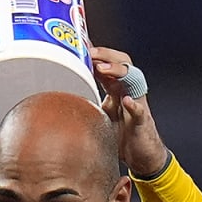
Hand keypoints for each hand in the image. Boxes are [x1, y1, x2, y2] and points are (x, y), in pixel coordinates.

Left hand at [89, 46, 167, 177]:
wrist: (141, 155)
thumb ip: (86, 104)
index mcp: (116, 89)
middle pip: (123, 63)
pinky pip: (140, 110)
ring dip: (118, 71)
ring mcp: (137, 104)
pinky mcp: (142, 121)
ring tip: (104, 68)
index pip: (107, 64)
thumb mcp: (98, 115)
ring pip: (134, 78)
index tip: (80, 46)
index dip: (95, 54)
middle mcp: (128, 91)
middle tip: (90, 52)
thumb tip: (60, 97)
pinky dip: (134, 105)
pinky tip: (127, 101)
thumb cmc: (120, 134)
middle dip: (106, 54)